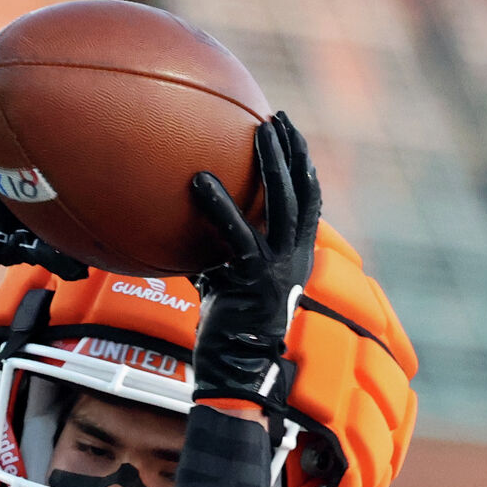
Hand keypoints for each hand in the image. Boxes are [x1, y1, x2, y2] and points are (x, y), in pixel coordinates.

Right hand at [0, 85, 88, 286]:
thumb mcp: (8, 247)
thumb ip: (42, 251)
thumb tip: (81, 271)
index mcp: (16, 165)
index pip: (44, 135)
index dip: (66, 123)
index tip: (92, 112)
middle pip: (19, 106)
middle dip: (38, 88)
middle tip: (64, 71)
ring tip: (16, 63)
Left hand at [189, 111, 320, 409]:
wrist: (235, 369)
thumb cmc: (227, 327)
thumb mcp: (227, 280)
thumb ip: (218, 250)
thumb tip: (178, 223)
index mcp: (295, 256)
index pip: (307, 203)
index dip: (303, 166)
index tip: (292, 133)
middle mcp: (294, 257)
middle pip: (302, 193)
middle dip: (294, 151)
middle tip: (279, 117)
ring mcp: (277, 268)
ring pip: (283, 204)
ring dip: (274, 163)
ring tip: (260, 129)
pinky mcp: (252, 280)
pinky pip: (236, 236)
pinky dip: (218, 206)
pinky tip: (198, 180)